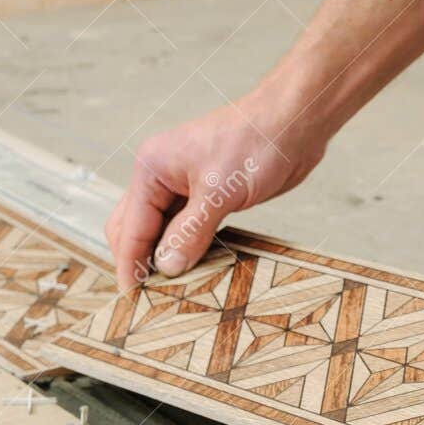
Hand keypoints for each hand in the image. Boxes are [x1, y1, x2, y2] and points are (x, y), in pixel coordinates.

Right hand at [105, 90, 328, 288]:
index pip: (131, 227)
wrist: (293, 123)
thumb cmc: (256, 142)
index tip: (132, 299)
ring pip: (159, 231)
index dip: (130, 264)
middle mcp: (160, 176)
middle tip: (147, 301)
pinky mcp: (206, 196)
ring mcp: (182, 186)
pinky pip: (184, 229)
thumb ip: (190, 232)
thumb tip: (167, 267)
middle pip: (134, 229)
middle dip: (138, 261)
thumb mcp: (219, 192)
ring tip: (167, 292)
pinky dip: (184, 249)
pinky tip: (192, 269)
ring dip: (162, 258)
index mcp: (151, 168)